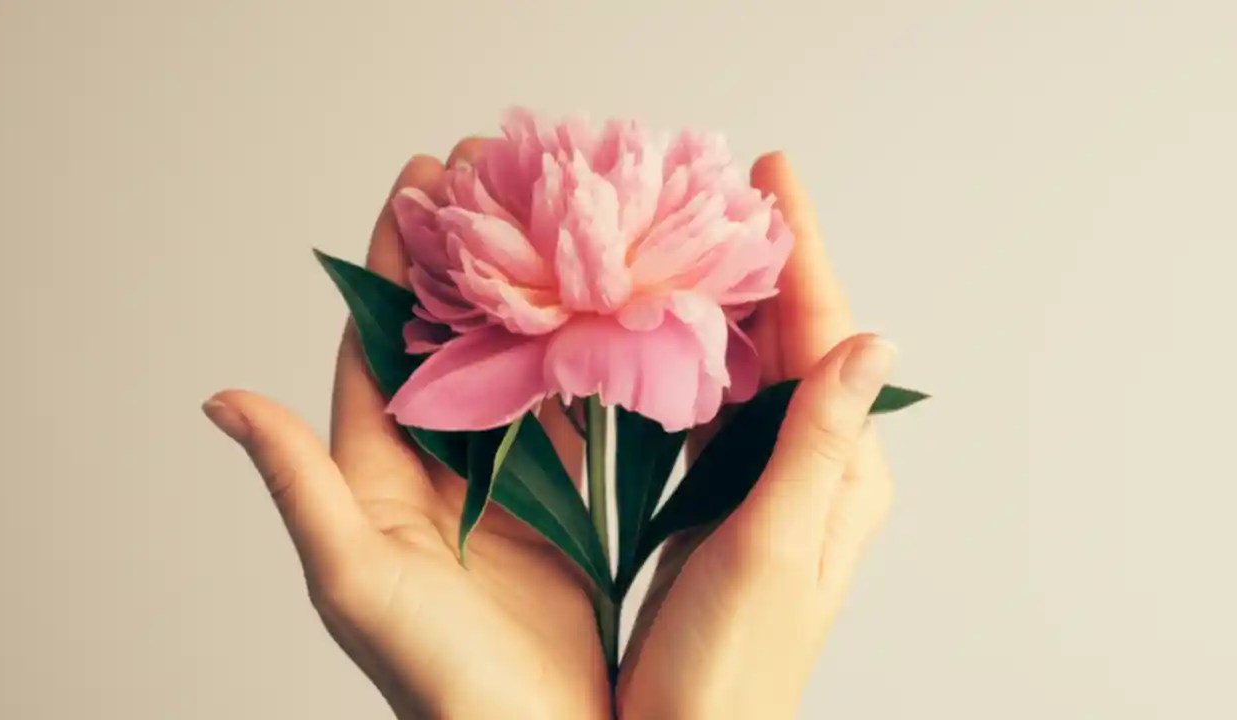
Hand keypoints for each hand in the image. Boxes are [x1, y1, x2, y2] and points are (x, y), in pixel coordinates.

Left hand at [203, 146, 608, 719]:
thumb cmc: (434, 677)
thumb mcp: (354, 577)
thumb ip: (300, 483)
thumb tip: (222, 402)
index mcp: (380, 470)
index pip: (382, 339)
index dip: (397, 260)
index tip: (421, 183)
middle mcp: (442, 463)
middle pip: (454, 336)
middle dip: (474, 255)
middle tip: (500, 177)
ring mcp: (508, 481)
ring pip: (519, 365)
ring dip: (537, 295)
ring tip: (562, 223)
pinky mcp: (567, 503)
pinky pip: (575, 414)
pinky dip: (590, 362)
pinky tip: (614, 312)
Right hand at [617, 153, 896, 718]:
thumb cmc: (731, 667)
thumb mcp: (774, 549)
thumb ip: (816, 446)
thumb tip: (867, 341)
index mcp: (840, 474)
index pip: (826, 340)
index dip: (800, 254)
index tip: (774, 178)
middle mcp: (812, 467)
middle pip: (791, 341)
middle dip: (759, 262)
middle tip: (716, 189)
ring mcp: (764, 481)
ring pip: (748, 369)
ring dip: (720, 303)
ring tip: (684, 235)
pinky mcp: (721, 499)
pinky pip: (712, 409)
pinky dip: (688, 360)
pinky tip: (659, 326)